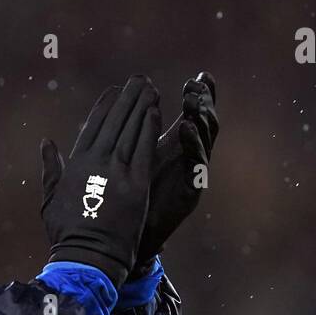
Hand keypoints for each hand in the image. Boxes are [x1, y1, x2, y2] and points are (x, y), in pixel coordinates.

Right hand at [40, 77, 159, 287]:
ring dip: (142, 107)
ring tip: (151, 88)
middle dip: (127, 99)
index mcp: (76, 164)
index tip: (114, 90)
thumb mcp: (51, 198)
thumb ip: (51, 168)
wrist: (88, 255)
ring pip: (131, 130)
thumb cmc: (67, 232)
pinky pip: (144, 149)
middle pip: (114, 122)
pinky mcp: (136, 184)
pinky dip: (150, 128)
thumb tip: (46, 143)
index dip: (105, 106)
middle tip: (138, 80)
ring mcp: (117, 172)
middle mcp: (96, 162)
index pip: (93, 126)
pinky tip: (156, 111)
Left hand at [136, 71, 217, 260]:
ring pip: (204, 141)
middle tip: (198, 85)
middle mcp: (185, 157)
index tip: (201, 75)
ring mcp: (189, 174)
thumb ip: (121, 133)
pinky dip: (192, 145)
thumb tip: (111, 106)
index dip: (199, 95)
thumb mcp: (120, 158)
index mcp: (172, 145)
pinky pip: (195, 166)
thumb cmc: (120, 198)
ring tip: (193, 100)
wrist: (123, 239)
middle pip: (203, 123)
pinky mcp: (189, 192)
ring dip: (199, 119)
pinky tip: (185, 128)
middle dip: (203, 103)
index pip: (193, 115)